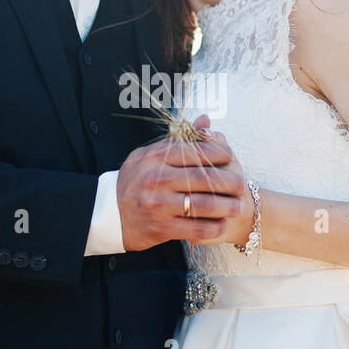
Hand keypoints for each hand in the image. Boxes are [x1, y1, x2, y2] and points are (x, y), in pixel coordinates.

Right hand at [116, 114, 248, 250]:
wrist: (106, 213)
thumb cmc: (133, 181)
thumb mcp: (149, 155)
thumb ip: (179, 140)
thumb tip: (206, 120)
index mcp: (156, 157)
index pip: (196, 151)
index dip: (220, 154)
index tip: (232, 157)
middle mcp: (157, 179)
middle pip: (204, 178)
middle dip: (229, 182)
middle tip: (242, 184)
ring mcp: (159, 205)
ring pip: (204, 205)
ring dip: (227, 207)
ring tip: (238, 206)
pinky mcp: (161, 227)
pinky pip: (196, 228)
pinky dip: (214, 227)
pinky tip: (222, 224)